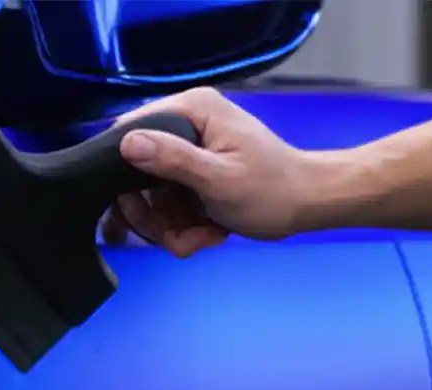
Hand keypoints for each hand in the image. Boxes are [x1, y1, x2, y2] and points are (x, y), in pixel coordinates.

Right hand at [101, 87, 316, 257]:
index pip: (129, 130)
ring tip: (201, 236)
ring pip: (151, 197)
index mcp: (192, 110)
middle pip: (135, 173)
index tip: (136, 207)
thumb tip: (126, 142)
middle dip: (152, 214)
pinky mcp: (193, 174)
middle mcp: (186, 123)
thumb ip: (173, 159)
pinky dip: (183, 226)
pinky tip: (208, 232)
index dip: (122, 172)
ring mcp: (189, 151)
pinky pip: (169, 205)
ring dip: (170, 227)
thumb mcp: (220, 178)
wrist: (309, 206)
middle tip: (175, 235)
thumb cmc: (271, 190)